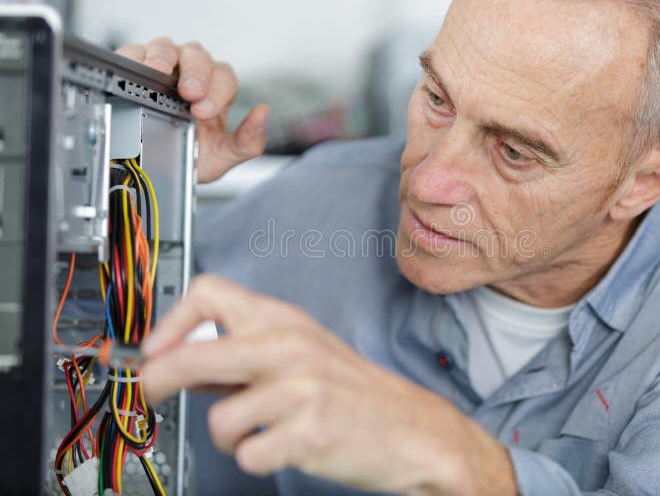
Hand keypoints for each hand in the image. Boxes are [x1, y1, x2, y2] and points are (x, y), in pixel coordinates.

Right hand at [116, 38, 269, 182]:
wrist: (155, 165)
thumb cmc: (191, 154)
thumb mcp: (222, 156)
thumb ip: (248, 141)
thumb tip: (263, 113)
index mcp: (216, 88)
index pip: (224, 77)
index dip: (217, 91)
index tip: (205, 111)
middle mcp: (192, 70)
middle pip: (197, 56)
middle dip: (195, 73)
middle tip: (190, 92)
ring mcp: (164, 65)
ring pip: (166, 47)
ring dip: (162, 58)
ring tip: (158, 72)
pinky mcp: (136, 64)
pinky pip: (133, 52)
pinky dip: (133, 57)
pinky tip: (134, 69)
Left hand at [141, 275, 516, 495]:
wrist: (413, 429)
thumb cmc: (355, 392)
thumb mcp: (303, 352)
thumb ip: (248, 351)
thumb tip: (181, 359)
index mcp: (285, 321)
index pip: (209, 293)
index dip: (171, 322)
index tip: (156, 349)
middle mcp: (289, 347)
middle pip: (192, 353)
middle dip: (157, 380)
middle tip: (152, 393)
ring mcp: (300, 389)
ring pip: (218, 420)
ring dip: (226, 436)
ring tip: (253, 433)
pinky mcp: (309, 432)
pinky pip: (248, 455)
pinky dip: (256, 459)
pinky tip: (281, 448)